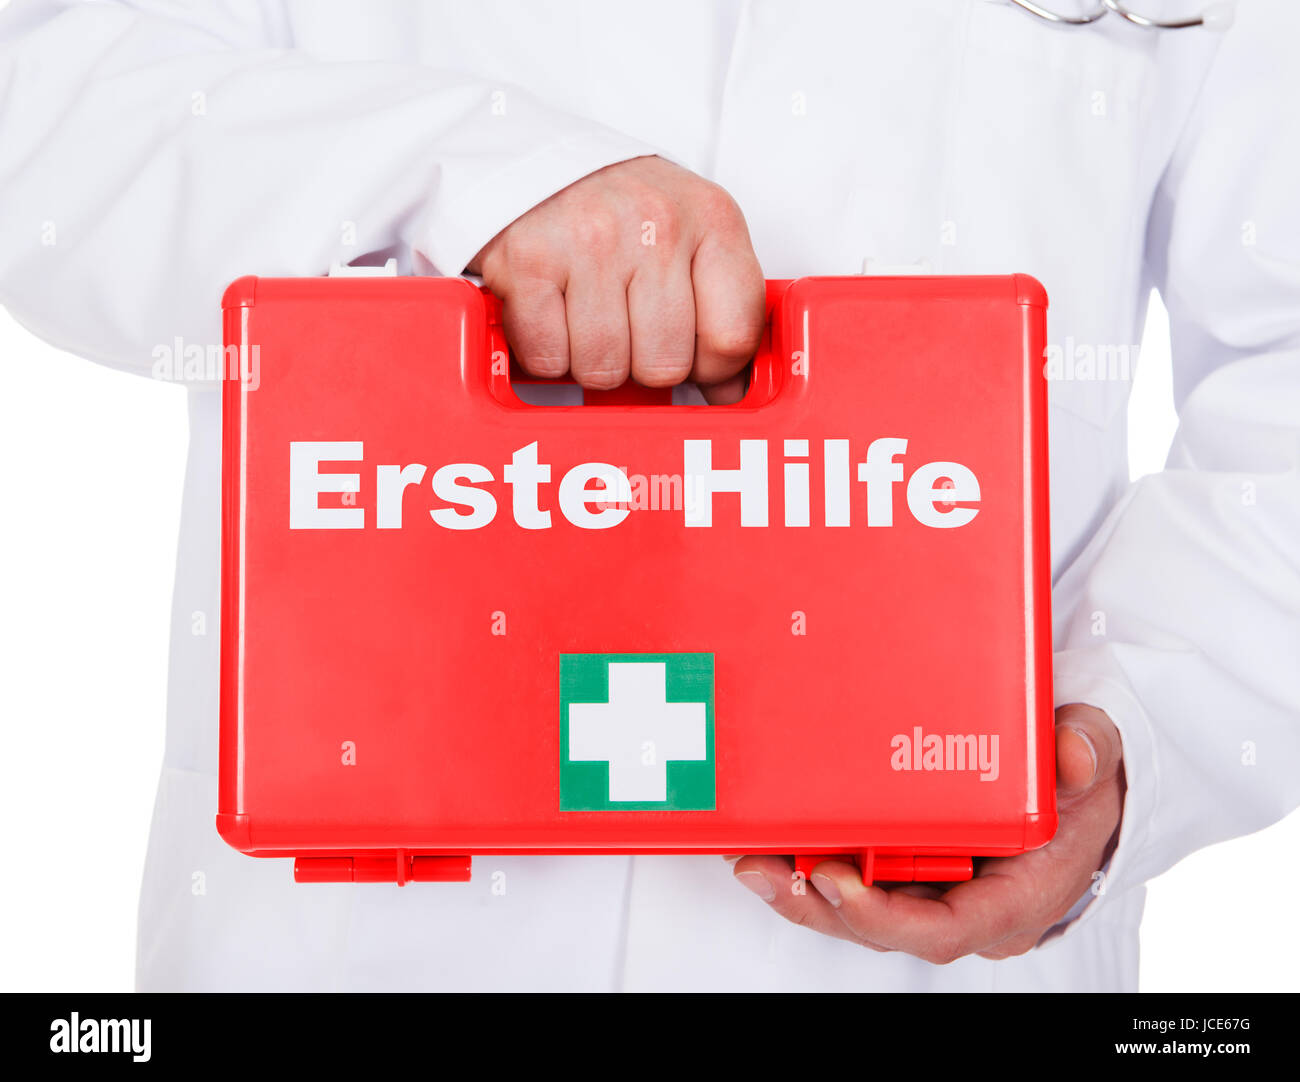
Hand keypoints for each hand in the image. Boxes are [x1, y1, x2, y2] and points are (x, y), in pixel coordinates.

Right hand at [467, 156, 764, 401]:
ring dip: (592, 361)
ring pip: (605, 369)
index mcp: (712, 218)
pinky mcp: (528, 259)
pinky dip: (546, 353)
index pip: (733, 338)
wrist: (537, 164)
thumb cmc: (623, 215)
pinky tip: (553, 314)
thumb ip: (725, 312)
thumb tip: (731, 395)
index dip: (710, 367)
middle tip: (627, 326)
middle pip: (665, 365)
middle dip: (643, 364)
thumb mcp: (694, 240)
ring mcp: (590, 239)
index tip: (692, 354)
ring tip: (588, 317)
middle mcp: (655, 222)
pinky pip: (548, 359)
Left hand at [729, 703, 1125, 961]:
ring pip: (861, 905)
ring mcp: (935, 892)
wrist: (1078, 786)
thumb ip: (1086, 753)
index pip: (941, 929)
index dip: (882, 915)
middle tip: (763, 868)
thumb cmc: (1082, 787)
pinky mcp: (912, 869)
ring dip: (803, 886)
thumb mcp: (1095, 761)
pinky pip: (859, 874)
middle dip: (818, 903)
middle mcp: (965, 906)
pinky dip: (816, 859)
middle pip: (882, 924)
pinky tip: (774, 839)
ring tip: (750, 856)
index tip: (836, 881)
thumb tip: (1075, 758)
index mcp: (1012, 899)